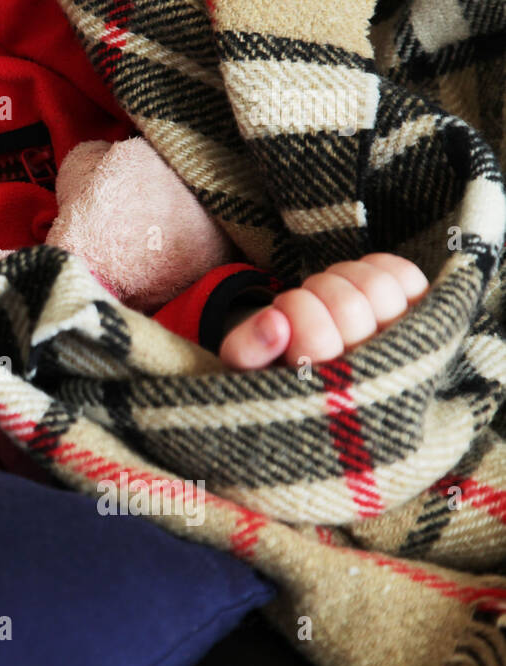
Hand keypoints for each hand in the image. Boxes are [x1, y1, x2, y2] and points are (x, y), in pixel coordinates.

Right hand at [219, 253, 429, 370]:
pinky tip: (355, 285)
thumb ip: (244, 350)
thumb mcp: (240, 372)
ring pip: (380, 287)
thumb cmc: (273, 369)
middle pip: (348, 306)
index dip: (293, 309)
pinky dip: (377, 266)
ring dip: (344, 277)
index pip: (316, 338)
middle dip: (316, 290)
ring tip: (328, 295)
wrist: (318, 379)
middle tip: (305, 304)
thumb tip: (275, 322)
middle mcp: (373, 381)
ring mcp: (407, 352)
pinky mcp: (426, 326)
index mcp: (327, 399)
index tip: (279, 315)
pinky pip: (408, 277)